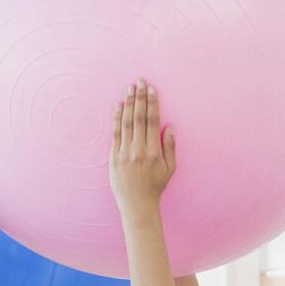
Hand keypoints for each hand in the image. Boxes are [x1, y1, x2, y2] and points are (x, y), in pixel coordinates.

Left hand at [109, 79, 175, 215]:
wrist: (137, 205)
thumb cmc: (155, 187)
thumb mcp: (170, 169)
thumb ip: (170, 147)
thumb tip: (170, 126)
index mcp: (154, 152)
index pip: (152, 121)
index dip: (152, 103)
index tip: (151, 89)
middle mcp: (139, 150)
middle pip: (138, 118)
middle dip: (139, 97)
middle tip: (140, 81)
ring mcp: (125, 153)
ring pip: (126, 123)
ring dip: (127, 103)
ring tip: (129, 88)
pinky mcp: (114, 158)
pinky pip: (115, 134)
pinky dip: (116, 119)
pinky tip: (118, 106)